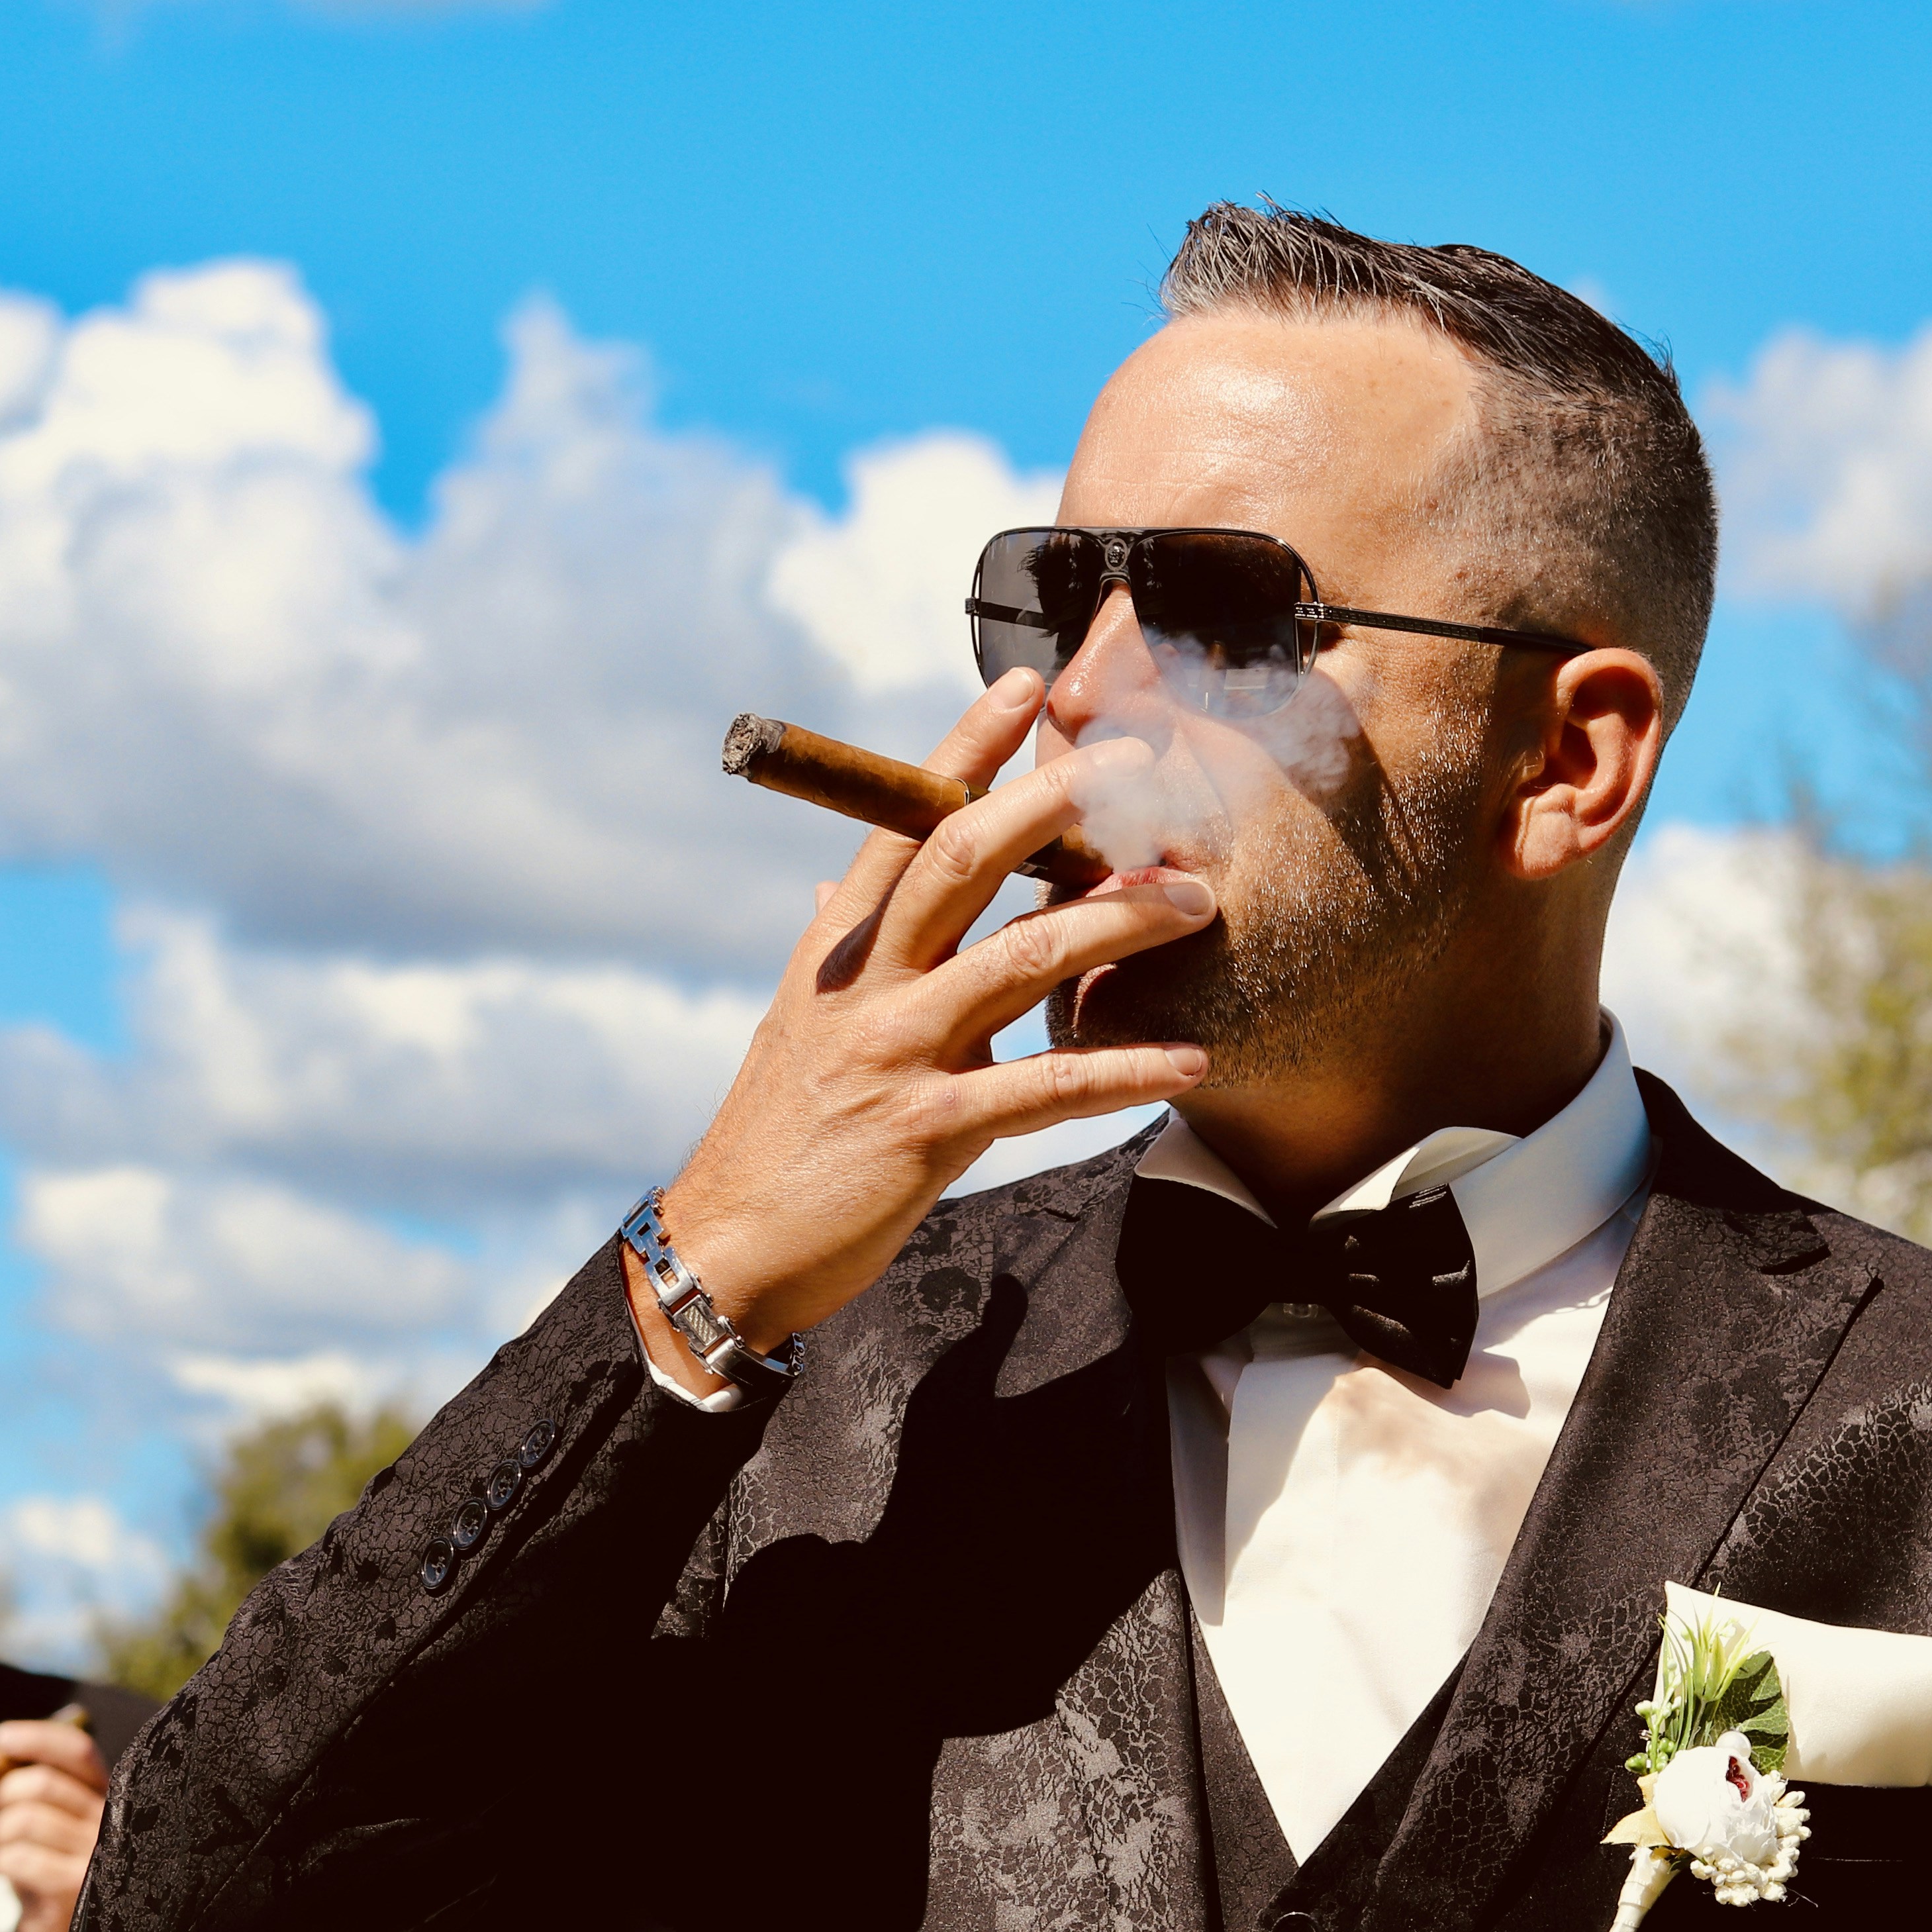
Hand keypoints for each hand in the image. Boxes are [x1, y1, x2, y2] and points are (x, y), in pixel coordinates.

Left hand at [0, 1717, 107, 1931]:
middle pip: (41, 1784)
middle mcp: (109, 1826)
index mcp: (108, 1802)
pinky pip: (16, 1860)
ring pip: (22, 1821)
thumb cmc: (60, 1883)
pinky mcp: (73, 1892)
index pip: (79, 1754)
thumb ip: (27, 1806)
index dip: (37, 1738)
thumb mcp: (53, 1839)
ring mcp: (94, 1860)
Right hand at [641, 670, 1215, 1372]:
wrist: (732, 1245)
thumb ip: (834, 952)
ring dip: (1121, 923)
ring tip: (1198, 901)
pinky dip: (1124, 1069)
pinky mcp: (928, 1132)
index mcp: (835, 951)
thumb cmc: (778, 1136)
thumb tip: (832, 889)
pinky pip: (1046, 1088)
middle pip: (964, 861)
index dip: (963, 751)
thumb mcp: (800, 1026)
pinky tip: (1188, 1061)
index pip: (902, 824)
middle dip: (1056, 806)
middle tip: (1139, 770)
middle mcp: (863, 986)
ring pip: (1024, 959)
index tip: (1026, 686)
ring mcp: (894, 1054)